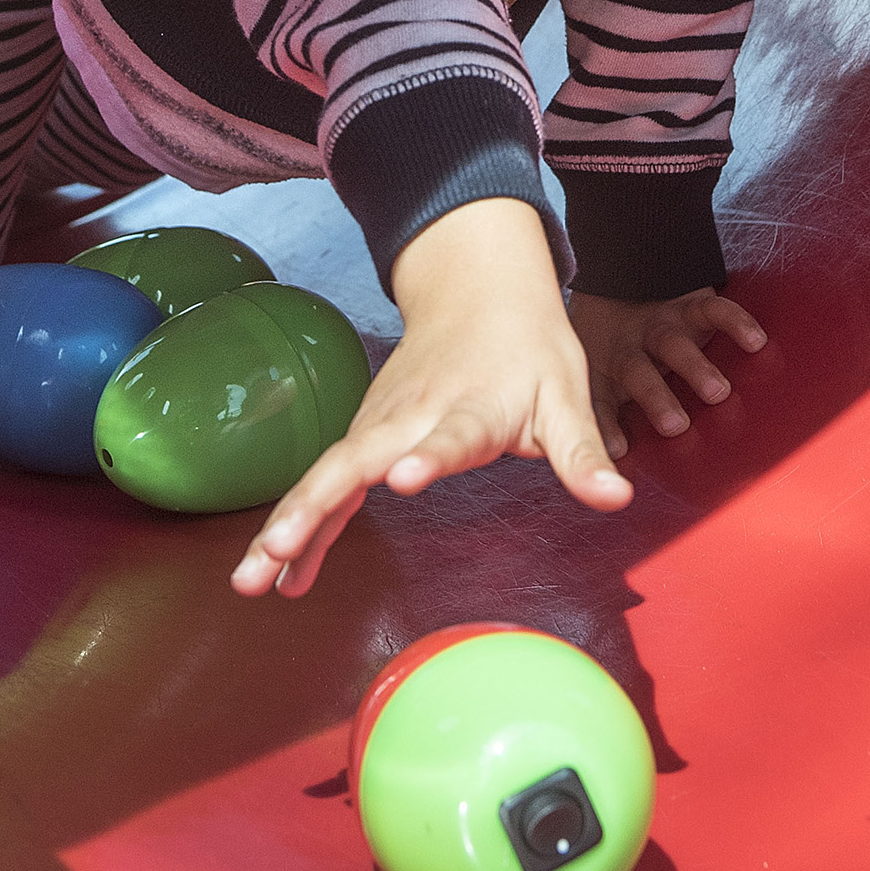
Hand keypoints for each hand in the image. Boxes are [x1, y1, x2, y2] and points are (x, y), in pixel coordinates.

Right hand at [231, 198, 628, 597]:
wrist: (478, 287)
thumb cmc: (529, 346)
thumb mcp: (566, 396)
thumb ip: (583, 453)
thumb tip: (617, 498)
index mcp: (470, 407)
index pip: (448, 436)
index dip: (428, 458)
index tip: (403, 481)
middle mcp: (411, 415)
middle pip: (353, 462)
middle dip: (310, 509)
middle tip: (275, 555)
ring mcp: (379, 423)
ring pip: (324, 475)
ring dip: (287, 524)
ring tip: (252, 582)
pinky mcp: (365, 433)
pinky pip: (327, 482)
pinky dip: (301, 524)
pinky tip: (280, 573)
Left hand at [570, 286, 768, 458]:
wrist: (620, 277)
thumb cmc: (612, 345)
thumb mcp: (597, 377)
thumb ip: (605, 417)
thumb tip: (609, 469)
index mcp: (603, 370)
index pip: (599, 400)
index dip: (607, 424)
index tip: (619, 449)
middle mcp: (628, 347)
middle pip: (638, 373)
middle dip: (656, 399)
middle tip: (676, 425)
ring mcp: (659, 325)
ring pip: (674, 345)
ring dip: (695, 368)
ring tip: (716, 392)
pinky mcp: (688, 305)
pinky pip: (712, 309)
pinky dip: (734, 323)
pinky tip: (754, 341)